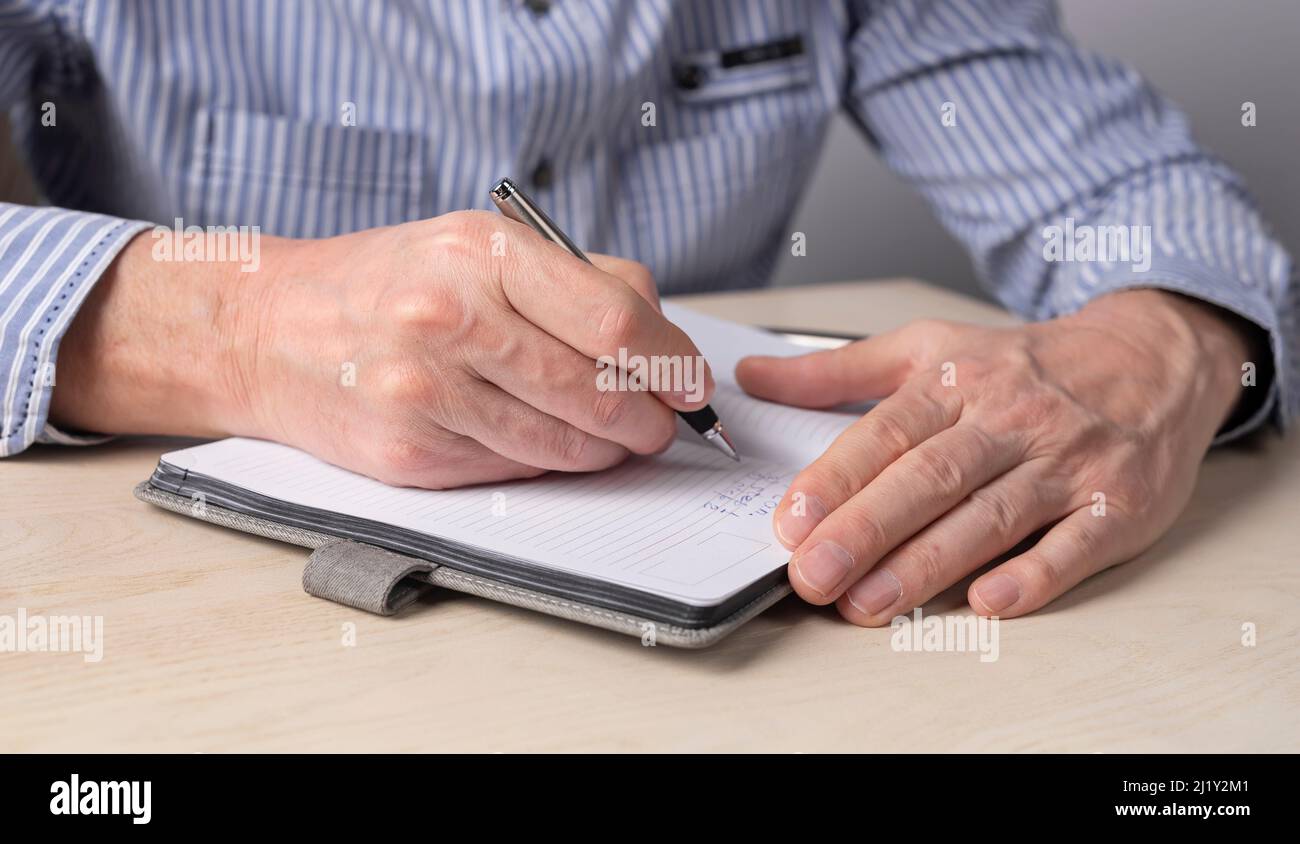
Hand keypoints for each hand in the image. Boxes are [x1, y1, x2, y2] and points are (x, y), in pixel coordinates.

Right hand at [51, 212, 711, 486]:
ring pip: (564, 444)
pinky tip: (549, 445)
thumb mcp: (476, 244)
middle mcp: (452, 319)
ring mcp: (427, 392)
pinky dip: (548, 463)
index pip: (616, 319)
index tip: (691, 383)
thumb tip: (661, 338)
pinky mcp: (410, 453)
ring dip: (607, 452)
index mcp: (483, 254)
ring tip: (615, 440)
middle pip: (600, 392)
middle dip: (650, 421)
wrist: (268, 329)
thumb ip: (573, 280)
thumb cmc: (384, 283)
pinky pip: (515, 469)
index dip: (671, 362)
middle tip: (661, 425)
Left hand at [736, 290, 1254, 622]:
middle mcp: (1011, 420)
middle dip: (866, 530)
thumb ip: (839, 371)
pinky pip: (1075, 545)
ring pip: (990, 517)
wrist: (1153, 358)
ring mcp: (1067, 464)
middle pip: (930, 478)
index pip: (888, 431)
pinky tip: (989, 601)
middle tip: (813, 575)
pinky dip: (1034, 574)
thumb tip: (756, 377)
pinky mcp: (1119, 505)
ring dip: (927, 565)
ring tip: (869, 604)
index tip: (792, 519)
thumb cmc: (1027, 365)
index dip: (837, 477)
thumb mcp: (931, 346)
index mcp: (959, 381)